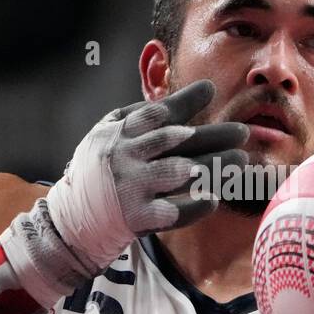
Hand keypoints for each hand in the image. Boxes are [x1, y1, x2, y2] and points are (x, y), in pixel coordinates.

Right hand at [47, 79, 248, 273]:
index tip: (212, 91)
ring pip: (180, 174)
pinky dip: (195, 206)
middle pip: (175, 142)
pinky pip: (174, 213)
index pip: (156, 114)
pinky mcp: (137, 219)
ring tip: (240, 160)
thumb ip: (134, 117)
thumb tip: (176, 101)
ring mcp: (131, 188)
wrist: (71, 222)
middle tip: (242, 132)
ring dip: (214, 166)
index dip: (185, 101)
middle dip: (212, 136)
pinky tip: (215, 199)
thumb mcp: (103, 137)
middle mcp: (125, 158)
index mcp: (118, 135)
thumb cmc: (95, 174)